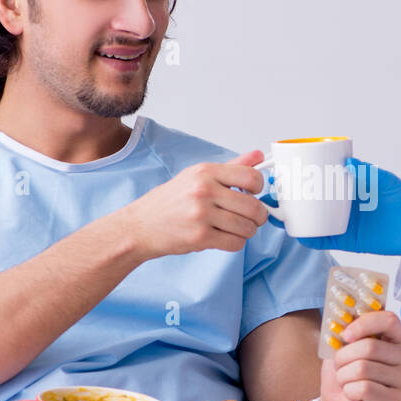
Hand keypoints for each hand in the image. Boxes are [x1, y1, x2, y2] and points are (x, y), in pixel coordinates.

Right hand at [118, 150, 268, 258]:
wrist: (140, 226)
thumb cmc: (169, 201)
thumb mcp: (197, 176)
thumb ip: (231, 167)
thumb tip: (258, 156)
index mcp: (205, 172)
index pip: (251, 177)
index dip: (259, 187)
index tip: (255, 193)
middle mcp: (204, 190)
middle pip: (253, 206)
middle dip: (258, 216)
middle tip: (252, 217)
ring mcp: (201, 215)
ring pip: (247, 227)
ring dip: (247, 231)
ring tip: (235, 228)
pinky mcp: (200, 238)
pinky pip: (235, 243)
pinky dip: (235, 243)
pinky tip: (225, 237)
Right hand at [258, 157, 400, 260]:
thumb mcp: (384, 181)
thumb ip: (366, 172)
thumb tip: (348, 163)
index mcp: (346, 186)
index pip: (318, 179)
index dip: (299, 176)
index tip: (282, 172)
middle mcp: (339, 203)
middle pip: (307, 200)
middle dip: (287, 196)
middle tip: (272, 193)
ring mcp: (339, 222)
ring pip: (309, 219)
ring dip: (291, 217)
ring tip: (276, 213)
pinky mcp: (344, 240)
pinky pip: (321, 239)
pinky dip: (307, 238)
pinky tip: (295, 233)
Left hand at [318, 310, 400, 400]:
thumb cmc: (343, 377)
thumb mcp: (340, 348)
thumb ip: (346, 332)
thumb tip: (342, 320)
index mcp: (396, 340)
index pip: (389, 320)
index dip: (364, 324)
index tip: (345, 334)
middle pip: (371, 346)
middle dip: (344, 357)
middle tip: (340, 366)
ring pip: (363, 368)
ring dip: (344, 375)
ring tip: (346, 381)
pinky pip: (364, 388)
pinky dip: (349, 391)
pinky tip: (353, 395)